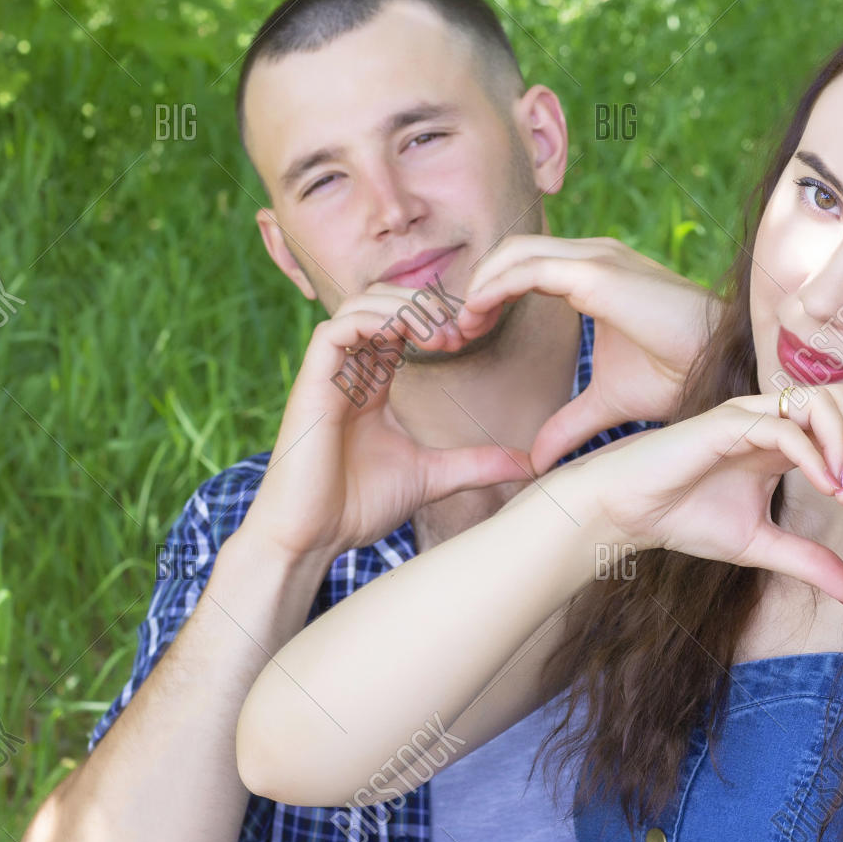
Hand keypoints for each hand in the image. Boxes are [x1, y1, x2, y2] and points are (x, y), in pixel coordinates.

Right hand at [240, 283, 532, 562]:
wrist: (312, 539)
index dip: (439, 319)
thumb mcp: (434, 477)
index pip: (402, 324)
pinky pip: (337, 328)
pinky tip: (410, 338)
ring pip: (361, 304)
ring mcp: (328, 375)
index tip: (472, 338)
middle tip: (462, 331)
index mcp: (372, 384)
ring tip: (442, 335)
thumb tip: (531, 465)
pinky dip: (375, 320)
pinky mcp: (311, 383)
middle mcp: (349, 371)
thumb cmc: (359, 507)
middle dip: (427, 305)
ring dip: (406, 307)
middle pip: (383, 301)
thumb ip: (478, 463)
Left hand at [452, 235, 719, 471]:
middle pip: (510, 252)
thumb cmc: (677, 376)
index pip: (523, 266)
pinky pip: (526, 268)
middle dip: (474, 285)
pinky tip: (474, 319)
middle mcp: (593, 256)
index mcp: (594, 274)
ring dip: (476, 286)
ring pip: (512, 253)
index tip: (464, 335)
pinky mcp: (597, 272)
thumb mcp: (608, 403)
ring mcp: (596, 258)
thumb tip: (537, 460)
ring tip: (456, 327)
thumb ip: (569, 423)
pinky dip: (492, 288)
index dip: (488, 294)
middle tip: (448, 330)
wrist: (720, 371)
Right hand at [567, 390, 842, 604]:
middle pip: (840, 398)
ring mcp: (748, 417)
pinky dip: (813, 455)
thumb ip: (805, 560)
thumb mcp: (758, 544)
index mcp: (779, 440)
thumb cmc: (685, 518)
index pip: (840, 421)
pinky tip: (826, 487)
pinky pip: (783, 427)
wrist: (627, 512)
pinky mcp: (725, 424)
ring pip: (818, 401)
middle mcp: (768, 419)